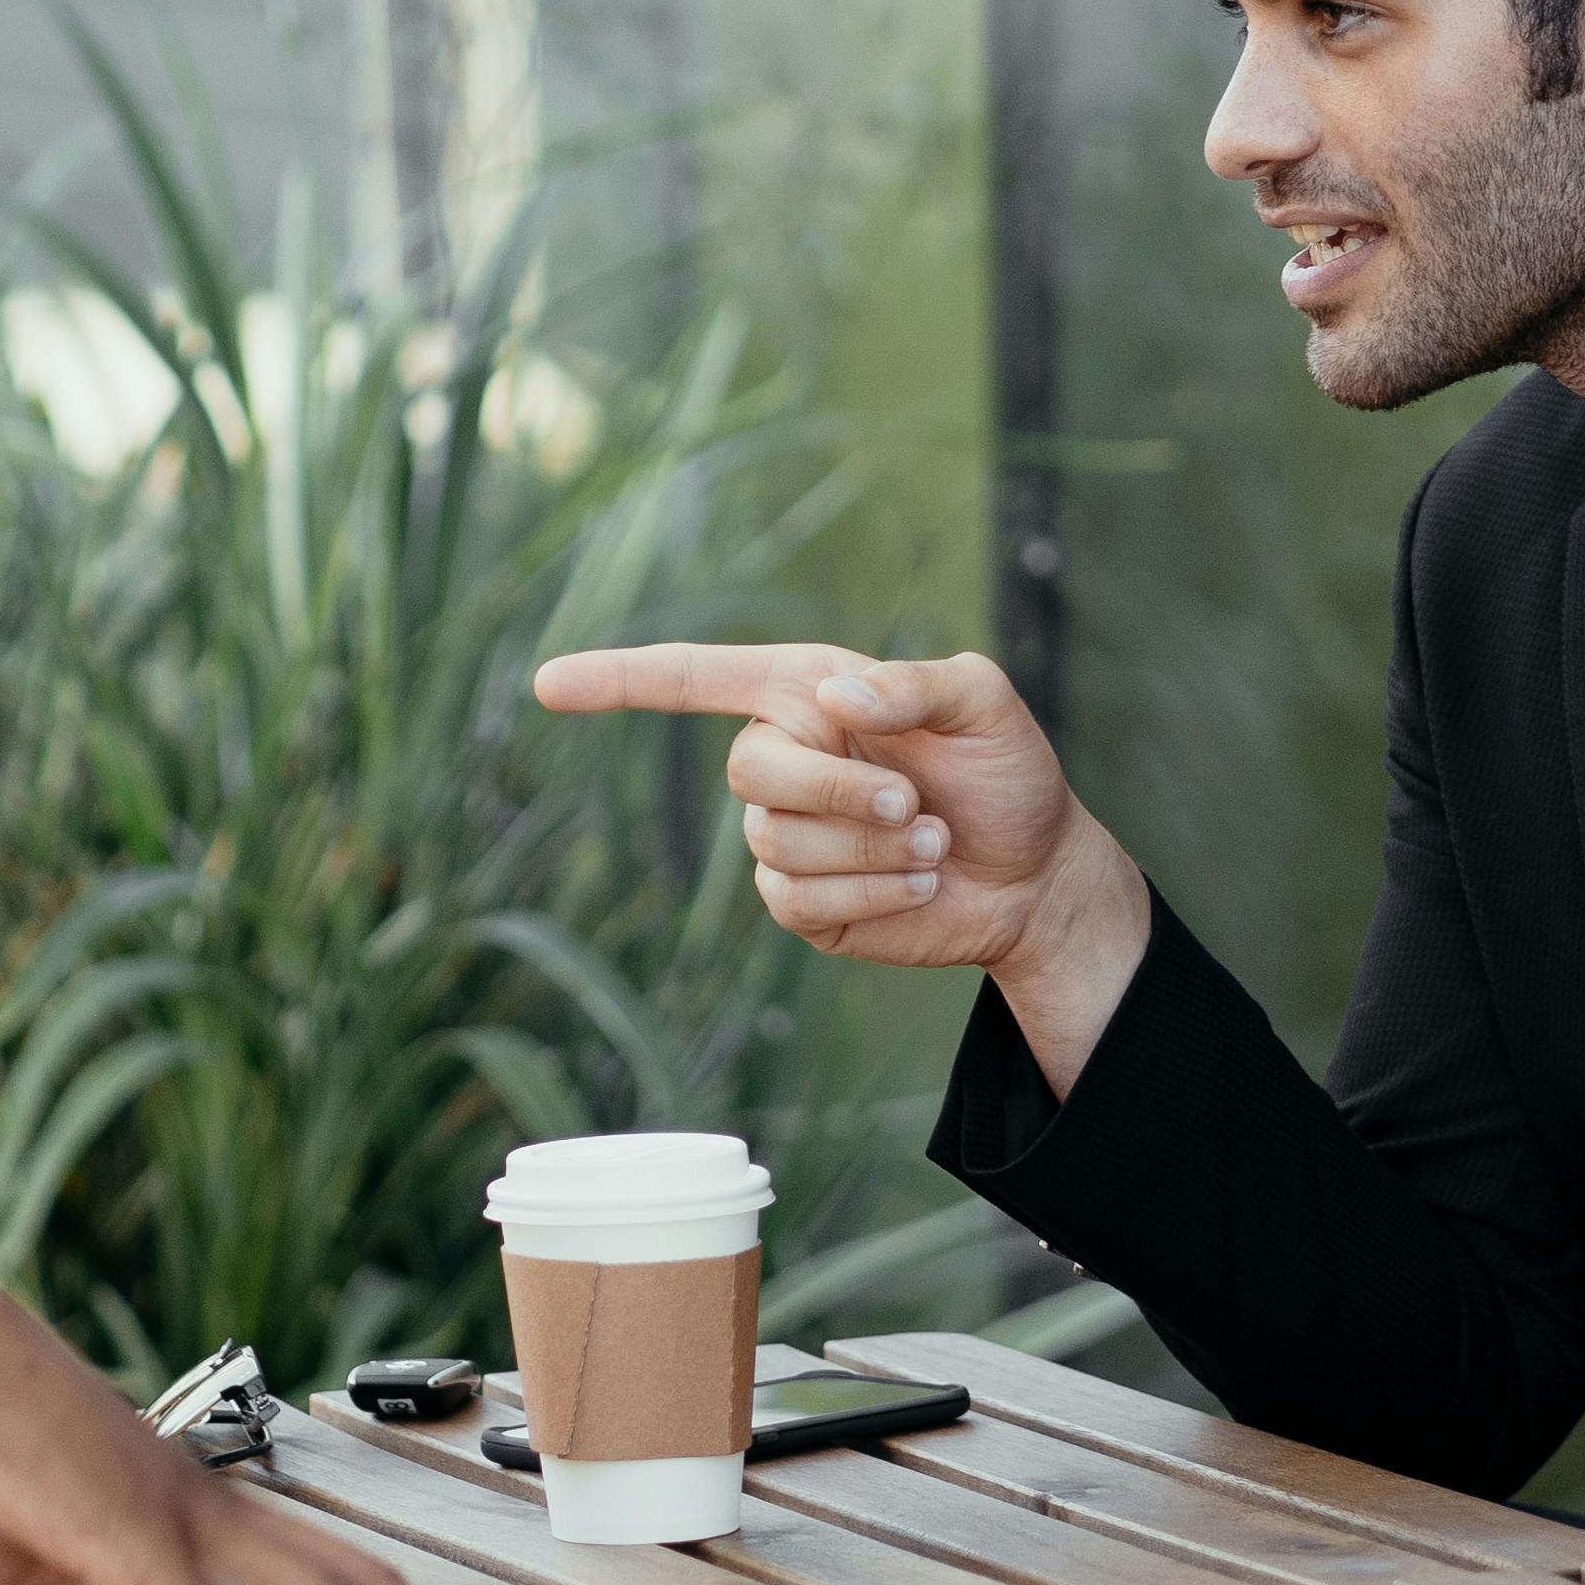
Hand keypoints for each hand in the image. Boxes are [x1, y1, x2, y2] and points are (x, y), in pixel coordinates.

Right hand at [527, 640, 1155, 1078]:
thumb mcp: (985, 705)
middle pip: (749, 771)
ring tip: (935, 845)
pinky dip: (872, 895)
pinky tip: (919, 883)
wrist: (1039, 875)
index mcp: (807, 691)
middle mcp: (784, 758)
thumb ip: (914, 686)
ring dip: (872, 852)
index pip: (693, 679)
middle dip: (838, 793)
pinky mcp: (805, 905)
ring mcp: (785, 835)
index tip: (545, 685)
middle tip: (915, 806)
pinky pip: (801, 902)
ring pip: (777, 845)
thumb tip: (830, 702)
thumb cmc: (1012, 774)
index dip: (619, 681)